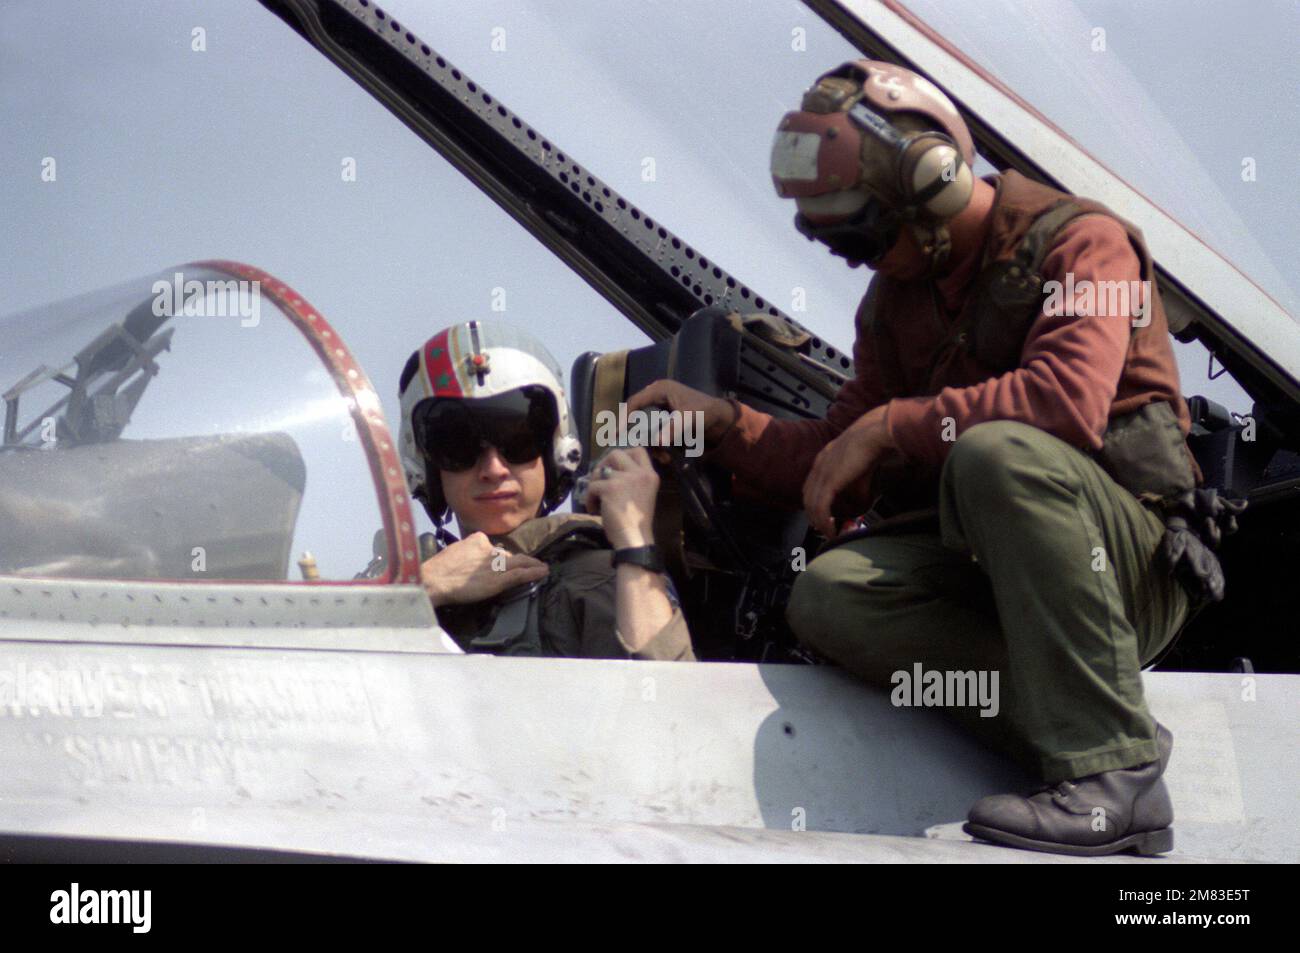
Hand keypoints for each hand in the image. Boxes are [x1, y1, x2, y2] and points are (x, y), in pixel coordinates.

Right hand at [420, 532, 548, 607]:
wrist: (434, 580)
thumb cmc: (439, 570)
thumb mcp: (456, 551)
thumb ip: (468, 552)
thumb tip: (472, 557)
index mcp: (478, 540)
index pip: (494, 547)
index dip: (500, 556)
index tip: (504, 561)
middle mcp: (489, 550)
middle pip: (508, 555)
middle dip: (519, 560)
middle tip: (532, 564)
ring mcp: (496, 565)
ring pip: (519, 562)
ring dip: (532, 565)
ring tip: (542, 567)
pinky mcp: (499, 579)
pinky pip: (520, 574)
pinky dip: (533, 572)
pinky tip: (543, 571)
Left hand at [581, 447, 658, 548]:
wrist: (634, 539)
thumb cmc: (637, 523)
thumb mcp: (642, 495)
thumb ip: (632, 480)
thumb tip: (608, 470)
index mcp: (650, 475)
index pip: (639, 450)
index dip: (625, 453)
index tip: (615, 465)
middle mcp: (640, 473)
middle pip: (616, 453)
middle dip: (604, 463)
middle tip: (600, 478)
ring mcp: (625, 479)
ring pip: (600, 471)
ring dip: (595, 484)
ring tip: (597, 499)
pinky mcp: (610, 488)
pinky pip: (592, 486)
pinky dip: (589, 498)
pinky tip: (594, 509)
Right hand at [626, 380, 736, 449]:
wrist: (719, 418)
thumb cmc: (705, 412)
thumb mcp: (689, 419)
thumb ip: (673, 429)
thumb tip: (657, 442)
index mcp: (660, 390)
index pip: (634, 402)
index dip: (624, 418)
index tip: (616, 434)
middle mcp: (656, 396)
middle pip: (636, 415)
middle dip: (638, 435)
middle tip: (633, 450)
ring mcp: (659, 407)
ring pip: (644, 426)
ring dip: (650, 443)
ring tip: (662, 457)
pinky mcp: (663, 418)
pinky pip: (653, 431)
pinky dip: (657, 443)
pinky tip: (665, 455)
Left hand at [802, 405, 895, 538]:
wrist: (875, 433)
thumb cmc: (873, 446)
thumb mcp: (862, 467)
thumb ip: (858, 485)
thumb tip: (863, 502)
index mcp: (824, 458)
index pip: (811, 485)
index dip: (815, 502)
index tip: (822, 515)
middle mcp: (819, 465)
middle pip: (808, 496)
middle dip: (814, 516)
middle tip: (825, 529)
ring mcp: (822, 472)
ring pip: (812, 505)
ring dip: (820, 522)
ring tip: (829, 533)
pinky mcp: (829, 481)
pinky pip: (821, 507)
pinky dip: (825, 522)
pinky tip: (831, 530)